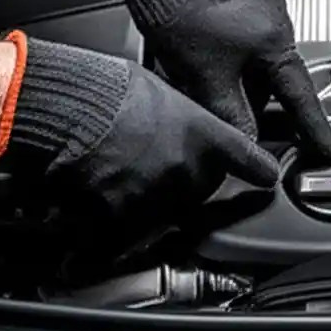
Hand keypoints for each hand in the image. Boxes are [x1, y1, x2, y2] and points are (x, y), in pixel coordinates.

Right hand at [0, 33, 279, 217]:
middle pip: (197, 192)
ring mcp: (157, 203)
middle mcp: (187, 174)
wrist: (64, 108)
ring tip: (108, 180)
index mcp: (203, 136)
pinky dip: (101, 242)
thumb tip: (176, 125)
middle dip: (177, 182)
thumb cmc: (101, 88)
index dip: (259, 170)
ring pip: (160, 218)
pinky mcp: (121, 225)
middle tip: (143, 161)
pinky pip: (118, 243)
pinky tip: (84, 233)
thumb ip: (178, 117)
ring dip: (140, 208)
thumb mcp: (157, 89)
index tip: (266, 177)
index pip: (247, 159)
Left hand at [91, 0, 330, 161]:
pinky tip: (203, 58)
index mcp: (276, 41)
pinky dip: (231, 55)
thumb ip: (232, 115)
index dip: (314, 129)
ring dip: (240, 77)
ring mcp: (261, 2)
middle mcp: (277, 19)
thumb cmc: (180, 7)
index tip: (326, 150)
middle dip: (257, 101)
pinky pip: (245, 35)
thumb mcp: (206, 78)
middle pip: (275, 78)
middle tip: (239, 120)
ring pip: (257, 57)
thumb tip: (245, 144)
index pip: (301, 98)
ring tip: (206, 82)